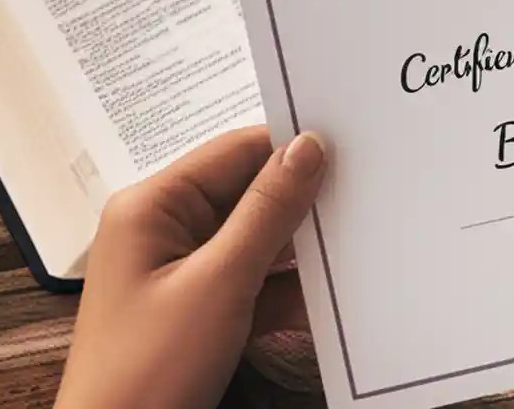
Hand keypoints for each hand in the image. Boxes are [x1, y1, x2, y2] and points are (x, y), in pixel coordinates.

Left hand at [56, 127, 325, 408]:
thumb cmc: (149, 367)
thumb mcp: (220, 283)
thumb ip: (268, 211)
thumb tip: (309, 147)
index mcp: (153, 206)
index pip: (235, 151)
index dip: (291, 147)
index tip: (353, 151)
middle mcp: (163, 227)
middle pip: (248, 193)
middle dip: (301, 202)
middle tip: (363, 200)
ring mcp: (180, 269)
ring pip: (256, 239)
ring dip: (299, 250)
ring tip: (353, 248)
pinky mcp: (197, 306)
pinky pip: (252, 279)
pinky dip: (286, 289)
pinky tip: (327, 298)